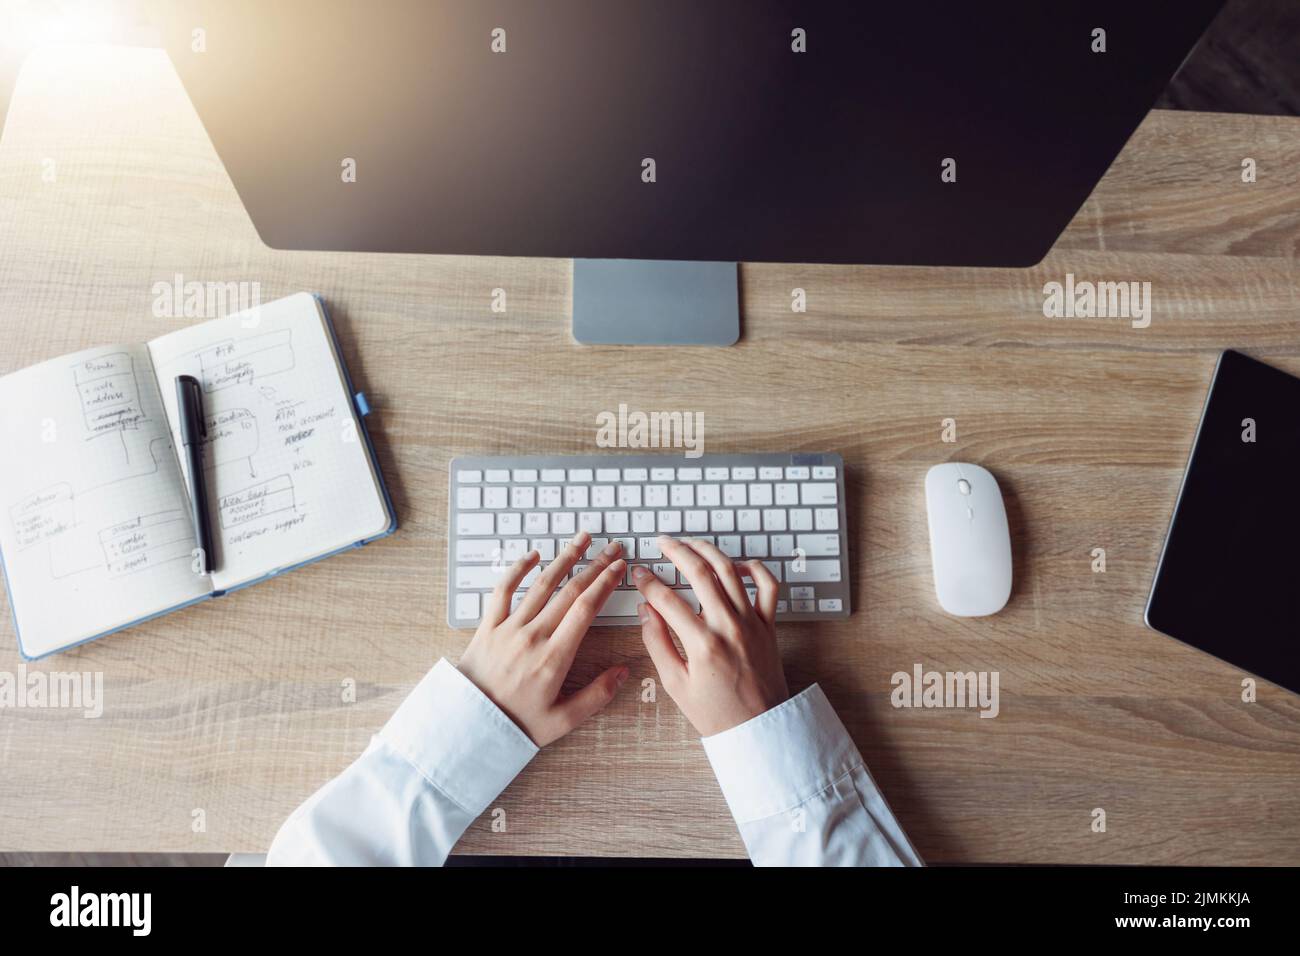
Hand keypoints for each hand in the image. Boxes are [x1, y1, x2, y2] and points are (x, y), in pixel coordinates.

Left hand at [458, 532, 628, 745]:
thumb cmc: (516, 725)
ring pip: (541, 585)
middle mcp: (533, 636)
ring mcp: (508, 629)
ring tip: (582, 539)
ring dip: (564, 559)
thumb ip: (596, 696)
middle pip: (570, 591)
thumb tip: (624, 672)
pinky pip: (502, 591)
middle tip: (613, 549)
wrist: (468, 727)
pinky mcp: (487, 628)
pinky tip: (533, 555)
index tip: (620, 568)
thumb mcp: (562, 720)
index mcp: (555, 657)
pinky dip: (517, 569)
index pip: (586, 609)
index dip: (606, 583)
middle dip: (595, 566)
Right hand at [631, 536, 788, 736]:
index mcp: (702, 645)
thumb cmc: (716, 712)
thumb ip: (657, 644)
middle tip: (662, 542)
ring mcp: (753, 623)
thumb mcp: (676, 685)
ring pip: (731, 571)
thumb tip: (645, 611)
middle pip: (700, 573)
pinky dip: (754, 568)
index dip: (648, 582)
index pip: (667, 599)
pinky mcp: (769, 625)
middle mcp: (729, 627)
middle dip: (677, 551)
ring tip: (690, 543)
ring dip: (708, 551)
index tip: (638, 573)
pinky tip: (735, 564)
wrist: (759, 729)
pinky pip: (768, 586)